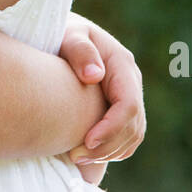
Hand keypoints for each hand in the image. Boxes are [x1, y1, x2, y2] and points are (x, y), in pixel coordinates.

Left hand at [58, 14, 145, 169]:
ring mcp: (127, 95)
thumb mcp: (67, 35)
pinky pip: (124, 138)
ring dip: (109, 153)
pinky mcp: (118, 108)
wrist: (58, 35)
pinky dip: (110, 151)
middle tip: (74, 157)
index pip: (129, 105)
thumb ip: (79, 50)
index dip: (111, 128)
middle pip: (133, 126)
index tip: (86, 142)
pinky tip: (85, 154)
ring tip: (76, 158)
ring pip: (132, 136)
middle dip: (107, 146)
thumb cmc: (59, 33)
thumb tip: (94, 75)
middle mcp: (130, 82)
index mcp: (122, 64)